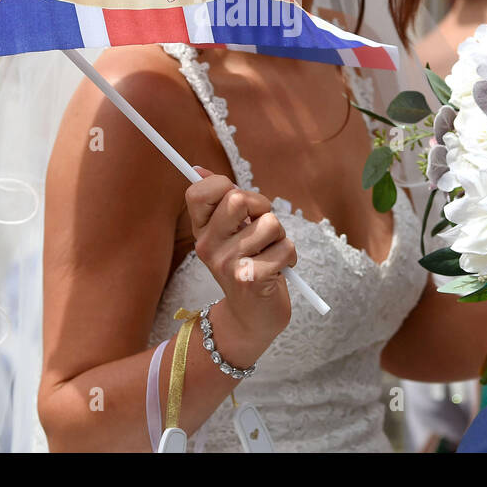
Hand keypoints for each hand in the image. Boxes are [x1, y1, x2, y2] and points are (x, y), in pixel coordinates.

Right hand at [184, 167, 295, 364]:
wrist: (251, 317)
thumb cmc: (246, 265)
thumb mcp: (228, 233)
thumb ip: (219, 201)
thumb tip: (198, 169)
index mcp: (200, 231)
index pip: (197, 191)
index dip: (223, 186)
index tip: (239, 204)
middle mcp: (207, 246)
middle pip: (238, 199)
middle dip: (262, 207)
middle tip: (262, 227)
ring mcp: (227, 263)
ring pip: (270, 223)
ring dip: (279, 236)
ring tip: (270, 252)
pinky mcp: (251, 279)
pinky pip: (285, 248)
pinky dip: (289, 256)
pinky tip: (278, 269)